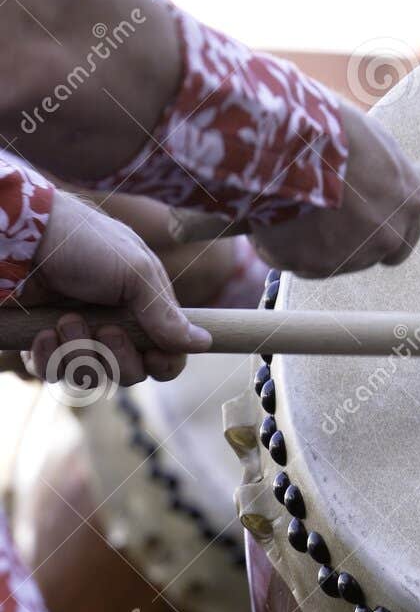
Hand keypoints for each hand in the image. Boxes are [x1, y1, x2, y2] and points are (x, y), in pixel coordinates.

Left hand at [19, 189, 209, 386]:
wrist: (23, 234)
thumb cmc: (84, 242)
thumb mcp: (135, 272)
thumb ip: (166, 314)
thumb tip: (204, 343)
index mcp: (143, 310)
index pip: (166, 358)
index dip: (163, 364)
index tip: (151, 354)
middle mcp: (114, 327)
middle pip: (130, 375)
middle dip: (115, 356)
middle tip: (103, 326)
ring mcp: (77, 336)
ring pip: (89, 378)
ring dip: (78, 351)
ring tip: (65, 317)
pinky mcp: (43, 342)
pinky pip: (51, 373)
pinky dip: (48, 356)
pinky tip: (43, 329)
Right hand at [171, 104, 419, 276]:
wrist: (292, 140)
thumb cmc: (330, 128)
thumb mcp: (371, 143)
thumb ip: (380, 176)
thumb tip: (371, 186)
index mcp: (410, 203)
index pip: (405, 238)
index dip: (380, 234)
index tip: (363, 231)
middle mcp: (389, 235)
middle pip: (368, 252)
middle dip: (345, 241)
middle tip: (315, 217)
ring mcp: (355, 255)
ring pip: (331, 259)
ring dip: (312, 242)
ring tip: (288, 206)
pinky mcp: (316, 266)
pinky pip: (295, 260)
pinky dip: (282, 245)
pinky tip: (271, 217)